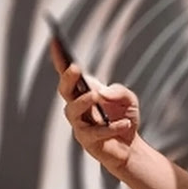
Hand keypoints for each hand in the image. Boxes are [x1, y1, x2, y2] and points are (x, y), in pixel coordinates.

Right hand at [50, 41, 139, 174]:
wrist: (131, 148)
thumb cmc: (125, 119)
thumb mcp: (129, 100)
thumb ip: (119, 92)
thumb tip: (102, 92)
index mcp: (85, 93)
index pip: (69, 74)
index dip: (60, 59)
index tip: (55, 40)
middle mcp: (78, 107)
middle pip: (65, 91)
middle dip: (68, 78)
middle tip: (76, 67)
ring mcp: (80, 125)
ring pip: (73, 112)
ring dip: (83, 102)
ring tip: (96, 96)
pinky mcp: (88, 142)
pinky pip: (96, 133)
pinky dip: (112, 127)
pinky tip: (125, 123)